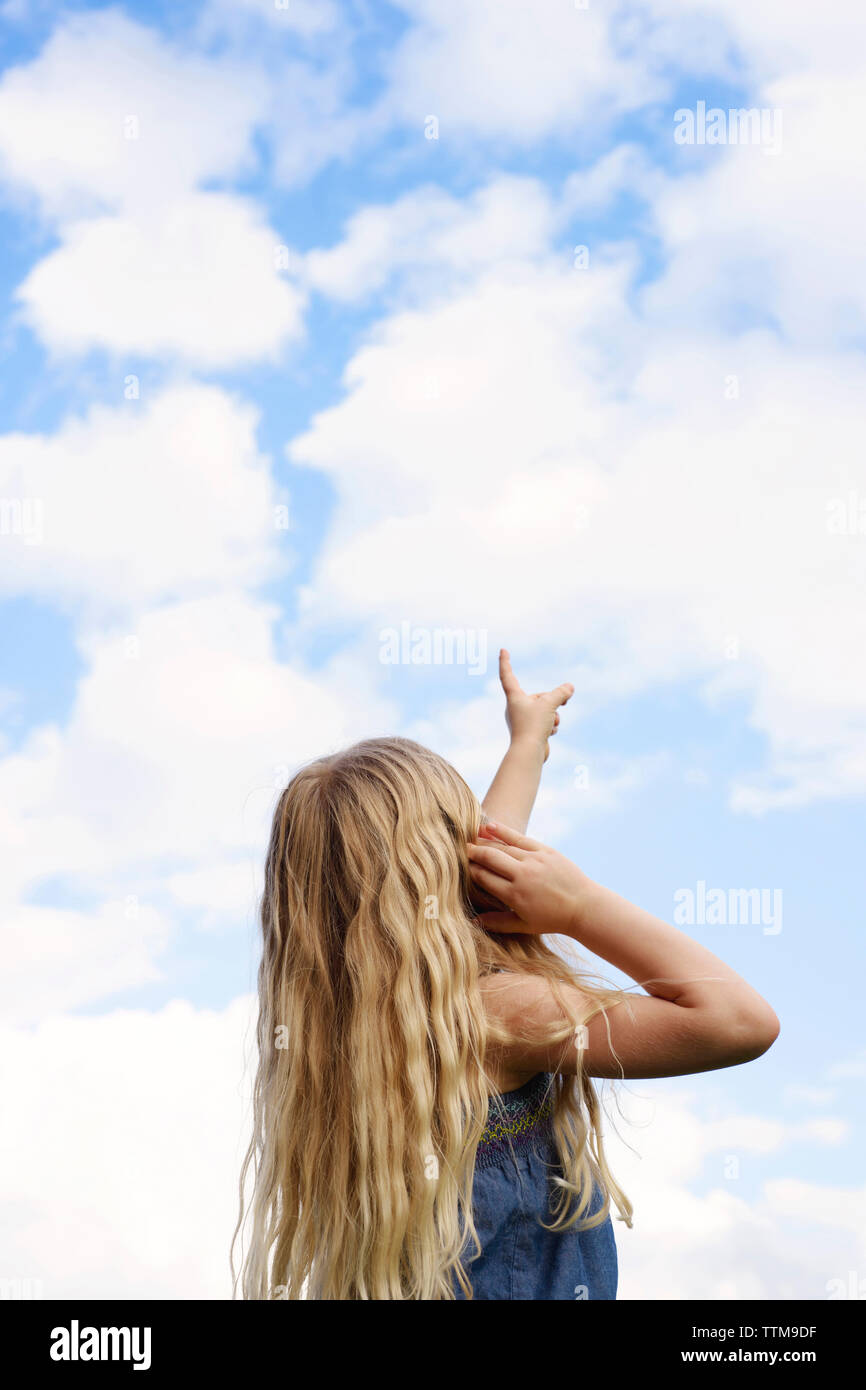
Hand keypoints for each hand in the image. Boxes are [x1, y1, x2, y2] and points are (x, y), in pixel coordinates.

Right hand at [468, 819, 589, 935]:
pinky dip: (502, 831)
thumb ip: (498, 922)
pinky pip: (519, 838)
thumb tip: (474, 920)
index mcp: (514, 896)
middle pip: (489, 857)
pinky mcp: (545, 851)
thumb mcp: (524, 926)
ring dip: (484, 841)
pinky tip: (488, 826)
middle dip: (473, 853)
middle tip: (461, 850)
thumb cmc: (552, 919)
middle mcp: (522, 876)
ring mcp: (534, 861)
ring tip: (471, 839)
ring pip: (503, 846)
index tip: (460, 867)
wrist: (584, 906)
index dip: (469, 870)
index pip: (483, 877)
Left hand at [498, 649, 573, 762]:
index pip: (507, 675)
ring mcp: (522, 719)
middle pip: (539, 696)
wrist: (529, 753)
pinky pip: (546, 721)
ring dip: (553, 716)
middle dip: (552, 701)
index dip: (505, 662)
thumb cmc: (533, 726)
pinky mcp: (530, 730)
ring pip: (545, 710)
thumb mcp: (550, 704)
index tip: (502, 650)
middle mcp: (515, 707)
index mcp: (514, 697)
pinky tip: (548, 733)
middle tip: (562, 704)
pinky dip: (551, 725)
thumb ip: (561, 693)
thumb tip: (569, 687)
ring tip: (549, 724)